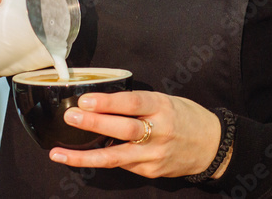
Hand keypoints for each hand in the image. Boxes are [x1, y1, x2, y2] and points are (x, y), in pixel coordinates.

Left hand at [49, 91, 224, 178]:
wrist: (211, 146)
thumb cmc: (184, 117)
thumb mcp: (166, 100)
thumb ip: (139, 104)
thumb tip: (101, 103)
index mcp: (163, 107)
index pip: (132, 103)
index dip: (108, 102)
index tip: (85, 100)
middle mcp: (159, 132)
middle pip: (123, 129)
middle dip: (94, 124)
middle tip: (70, 117)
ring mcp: (155, 155)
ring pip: (115, 157)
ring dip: (84, 156)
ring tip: (60, 154)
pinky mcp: (150, 171)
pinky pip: (122, 164)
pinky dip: (100, 160)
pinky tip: (81, 157)